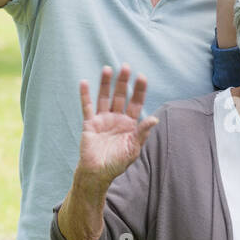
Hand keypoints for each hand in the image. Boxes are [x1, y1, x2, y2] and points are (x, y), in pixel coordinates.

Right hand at [76, 65, 157, 187]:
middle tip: (125, 66)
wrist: (98, 173)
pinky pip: (87, 107)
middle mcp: (117, 118)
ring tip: (107, 69)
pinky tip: (84, 82)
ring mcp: (102, 119)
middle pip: (120, 96)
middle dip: (123, 82)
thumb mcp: (133, 148)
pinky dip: (85, 95)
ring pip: (104, 97)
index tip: (142, 77)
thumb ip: (142, 132)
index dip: (139, 90)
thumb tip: (155, 119)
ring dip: (106, 83)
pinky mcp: (89, 123)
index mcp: (130, 123)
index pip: (136, 102)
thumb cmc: (117, 163)